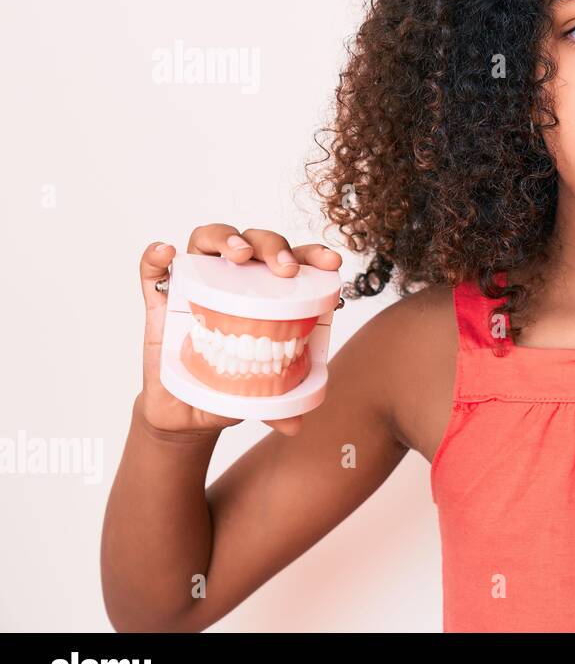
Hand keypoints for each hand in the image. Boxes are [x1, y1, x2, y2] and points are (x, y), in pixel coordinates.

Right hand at [139, 224, 342, 436]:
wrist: (186, 409)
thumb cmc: (231, 388)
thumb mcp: (259, 396)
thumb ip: (277, 404)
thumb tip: (295, 425)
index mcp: (268, 295)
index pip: (293, 261)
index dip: (312, 254)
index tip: (331, 262)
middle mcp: (234, 282)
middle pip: (253, 243)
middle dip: (272, 246)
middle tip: (284, 269)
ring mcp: (196, 285)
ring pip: (207, 241)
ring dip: (224, 238)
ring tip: (238, 255)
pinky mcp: (160, 300)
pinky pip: (153, 270)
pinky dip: (155, 256)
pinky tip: (165, 253)